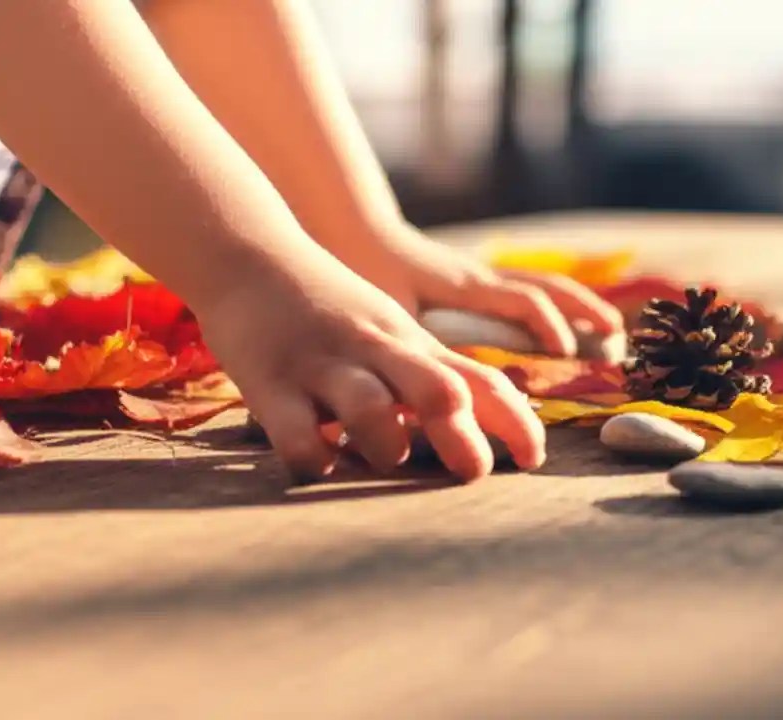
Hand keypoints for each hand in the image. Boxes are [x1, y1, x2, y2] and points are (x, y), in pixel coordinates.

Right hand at [194, 255, 545, 481]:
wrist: (247, 253)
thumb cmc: (330, 306)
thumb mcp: (392, 330)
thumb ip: (434, 372)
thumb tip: (485, 421)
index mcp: (411, 344)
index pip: (481, 382)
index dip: (517, 422)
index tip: (535, 460)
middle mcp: (376, 352)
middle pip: (440, 393)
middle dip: (465, 442)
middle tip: (474, 473)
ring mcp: (323, 366)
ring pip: (371, 410)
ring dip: (388, 447)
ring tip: (387, 458)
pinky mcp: (269, 383)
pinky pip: (298, 436)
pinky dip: (315, 460)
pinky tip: (321, 464)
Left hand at [341, 222, 623, 356]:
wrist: (351, 225)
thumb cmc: (365, 269)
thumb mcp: (387, 313)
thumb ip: (417, 348)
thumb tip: (445, 391)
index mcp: (467, 284)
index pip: (524, 300)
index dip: (549, 326)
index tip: (569, 352)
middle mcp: (483, 275)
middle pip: (550, 287)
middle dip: (587, 311)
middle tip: (618, 339)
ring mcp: (482, 273)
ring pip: (544, 284)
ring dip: (580, 306)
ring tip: (608, 329)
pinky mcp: (474, 278)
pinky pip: (527, 288)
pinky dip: (554, 305)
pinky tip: (559, 326)